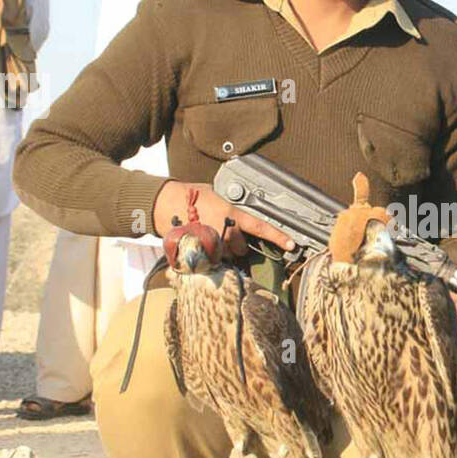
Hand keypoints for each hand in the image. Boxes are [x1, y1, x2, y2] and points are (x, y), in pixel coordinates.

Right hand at [152, 180, 293, 258]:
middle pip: (241, 248)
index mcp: (233, 215)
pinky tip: (199, 245)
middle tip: (219, 232)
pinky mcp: (202, 255)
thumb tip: (237, 215)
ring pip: (227, 256)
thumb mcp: (215, 196)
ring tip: (205, 236)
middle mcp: (227, 232)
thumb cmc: (189, 197)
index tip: (292, 244)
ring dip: (220, 250)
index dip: (278, 237)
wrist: (164, 204)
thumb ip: (230, 208)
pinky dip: (208, 256)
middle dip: (234, 243)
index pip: (261, 227)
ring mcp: (215, 245)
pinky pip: (213, 261)